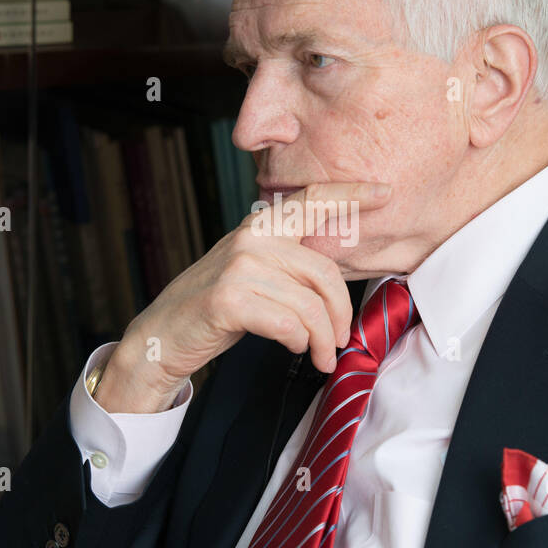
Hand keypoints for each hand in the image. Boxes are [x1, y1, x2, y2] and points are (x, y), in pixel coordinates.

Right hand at [93, 181, 391, 412]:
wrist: (161, 336)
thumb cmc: (215, 308)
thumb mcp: (254, 272)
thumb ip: (289, 261)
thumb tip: (339, 276)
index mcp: (261, 225)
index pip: (313, 199)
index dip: (352, 194)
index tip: (386, 192)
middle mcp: (252, 237)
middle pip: (325, 273)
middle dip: (340, 314)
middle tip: (339, 341)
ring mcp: (239, 265)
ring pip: (310, 305)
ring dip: (322, 339)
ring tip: (320, 356)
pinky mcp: (229, 299)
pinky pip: (289, 324)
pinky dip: (298, 342)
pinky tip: (293, 347)